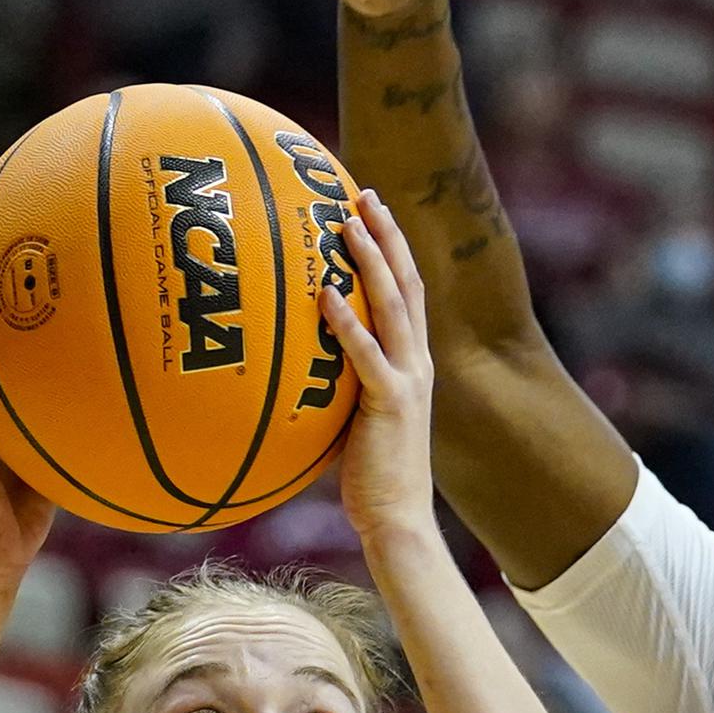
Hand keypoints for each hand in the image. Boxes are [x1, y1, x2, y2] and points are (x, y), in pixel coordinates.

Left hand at [323, 190, 435, 541]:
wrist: (397, 518)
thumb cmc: (370, 477)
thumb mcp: (354, 417)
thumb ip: (336, 383)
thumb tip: (296, 359)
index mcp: (412, 364)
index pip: (407, 293)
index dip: (392, 250)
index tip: (370, 212)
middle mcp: (417, 363)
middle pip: (407, 284)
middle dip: (386, 236)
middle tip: (362, 194)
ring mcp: (408, 380)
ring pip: (394, 306)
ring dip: (371, 260)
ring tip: (348, 223)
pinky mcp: (390, 403)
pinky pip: (367, 353)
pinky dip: (348, 321)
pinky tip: (326, 293)